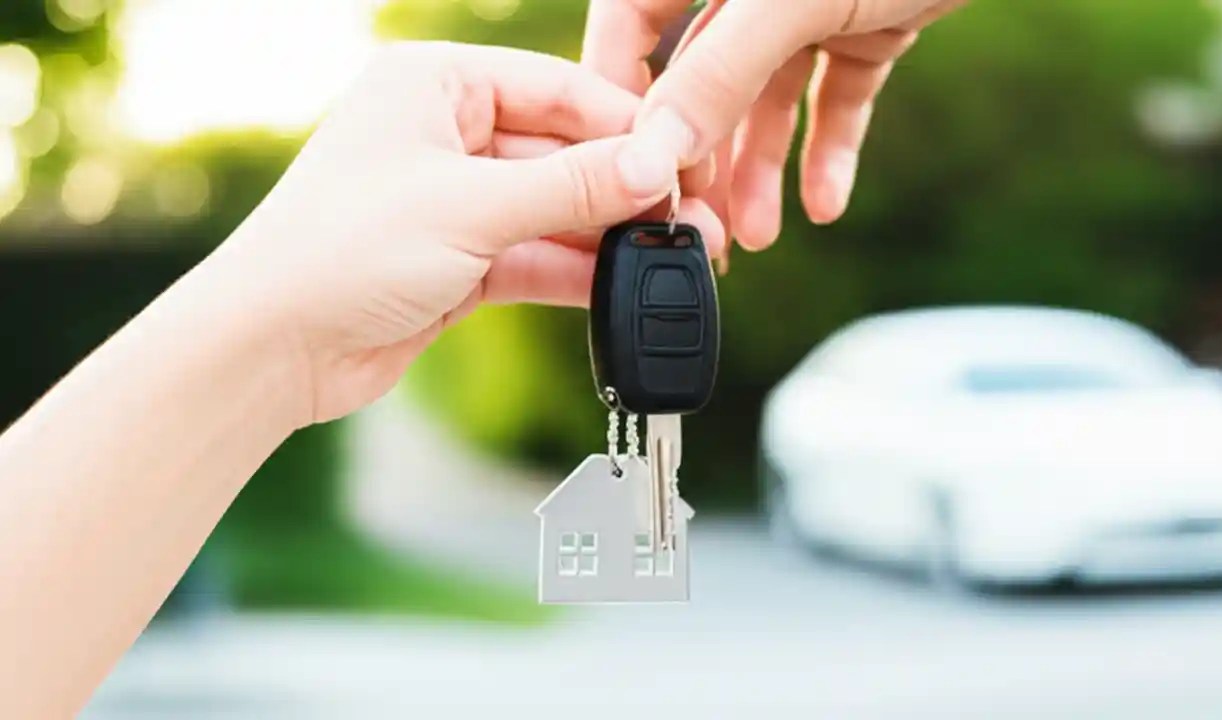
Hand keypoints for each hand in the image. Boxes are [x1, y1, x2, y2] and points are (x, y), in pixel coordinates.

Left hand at [219, 42, 723, 423]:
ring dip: (607, 236)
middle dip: (625, 190)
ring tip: (673, 258)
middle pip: (562, 151)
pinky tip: (621, 287)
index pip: (557, 89)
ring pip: (552, 209)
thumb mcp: (470, 208)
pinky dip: (574, 271)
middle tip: (690, 219)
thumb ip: (571, 188)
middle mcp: (442, 133)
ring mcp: (451, 199)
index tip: (685, 160)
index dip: (627, 127)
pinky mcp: (456, 259)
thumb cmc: (336, 253)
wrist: (270, 351)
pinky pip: (532, 255)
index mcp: (432, 83)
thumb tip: (655, 168)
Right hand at [583, 0, 964, 250]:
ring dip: (760, 169)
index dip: (619, 96)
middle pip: (698, 76)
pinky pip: (833, 96)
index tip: (622, 170)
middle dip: (700, 158)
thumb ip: (719, 71)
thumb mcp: (792, 0)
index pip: (628, 22)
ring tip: (756, 237)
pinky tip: (824, 206)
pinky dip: (829, 149)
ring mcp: (807, 3)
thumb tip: (655, 153)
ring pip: (764, 97)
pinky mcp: (865, 27)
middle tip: (696, 228)